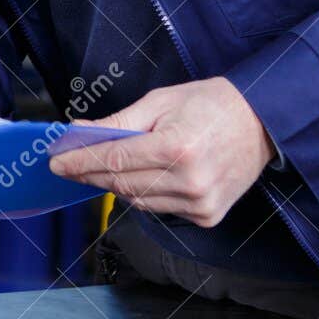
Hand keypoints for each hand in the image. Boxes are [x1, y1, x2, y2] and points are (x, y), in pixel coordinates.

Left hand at [48, 78, 272, 225]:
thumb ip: (118, 122)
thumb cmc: (211, 104)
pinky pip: (160, 209)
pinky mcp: (208, 216)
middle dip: (90, 173)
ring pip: (137, 201)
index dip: (79, 162)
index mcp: (177, 148)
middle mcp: (189, 181)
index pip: (114, 160)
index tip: (55, 161)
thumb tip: (79, 133)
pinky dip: (145, 194)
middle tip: (68, 164)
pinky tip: (144, 177)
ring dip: (117, 184)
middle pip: (121, 183)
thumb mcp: (161, 102)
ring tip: (104, 167)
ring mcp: (200, 203)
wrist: (263, 121)